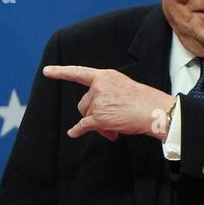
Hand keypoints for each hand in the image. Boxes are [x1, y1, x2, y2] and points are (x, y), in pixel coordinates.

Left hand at [43, 65, 175, 140]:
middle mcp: (99, 86)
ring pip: (87, 116)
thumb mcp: (123, 90)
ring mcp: (98, 101)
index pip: (80, 73)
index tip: (47, 71)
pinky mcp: (99, 116)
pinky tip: (73, 133)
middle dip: (93, 114)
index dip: (61, 72)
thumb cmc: (145, 102)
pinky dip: (78, 131)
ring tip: (115, 126)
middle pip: (84, 104)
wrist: (156, 111)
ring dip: (97, 124)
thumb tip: (94, 118)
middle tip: (110, 121)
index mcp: (106, 76)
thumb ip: (106, 97)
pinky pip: (83, 126)